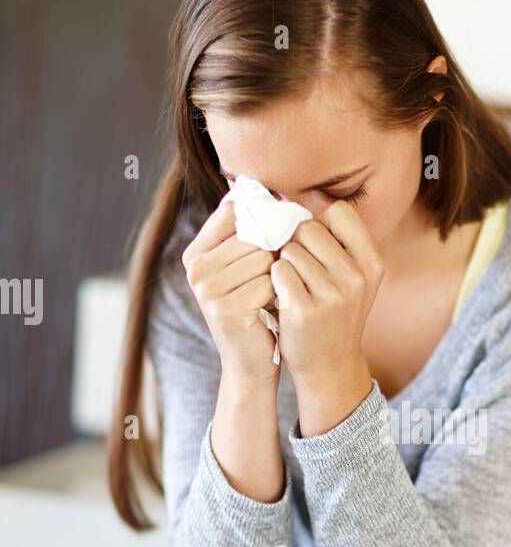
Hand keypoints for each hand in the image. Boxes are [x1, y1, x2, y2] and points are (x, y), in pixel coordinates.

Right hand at [181, 198, 279, 387]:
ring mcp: (206, 289)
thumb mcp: (245, 267)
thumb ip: (244, 230)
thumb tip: (251, 183)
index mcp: (197, 252)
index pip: (235, 212)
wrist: (252, 363)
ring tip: (270, 296)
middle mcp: (195, 268)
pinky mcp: (224, 309)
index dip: (263, 223)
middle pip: (254, 235)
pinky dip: (278, 295)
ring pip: (264, 258)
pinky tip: (272, 310)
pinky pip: (268, 283)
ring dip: (277, 276)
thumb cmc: (257, 308)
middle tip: (271, 281)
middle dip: (274, 254)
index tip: (272, 244)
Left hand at [270, 200, 383, 386]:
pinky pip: (278, 271)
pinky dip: (274, 281)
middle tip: (300, 270)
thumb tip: (303, 197)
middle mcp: (356, 276)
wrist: (330, 367)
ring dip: (283, 263)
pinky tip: (283, 298)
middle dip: (297, 243)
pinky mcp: (304, 310)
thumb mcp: (355, 278)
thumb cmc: (335, 315)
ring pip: (290, 249)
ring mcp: (332, 294)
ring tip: (293, 286)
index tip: (313, 241)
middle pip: (309, 227)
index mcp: (372, 262)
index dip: (319, 221)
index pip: (338, 211)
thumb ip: (339, 242)